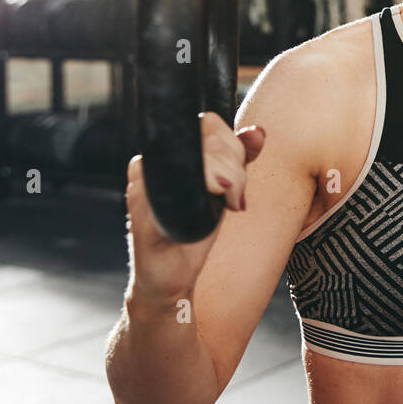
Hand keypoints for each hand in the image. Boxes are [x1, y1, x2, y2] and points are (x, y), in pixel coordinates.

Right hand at [125, 113, 266, 303]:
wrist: (168, 279)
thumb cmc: (191, 233)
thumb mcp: (222, 190)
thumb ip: (237, 159)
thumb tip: (258, 132)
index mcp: (166, 155)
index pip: (207, 124)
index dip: (232, 146)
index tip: (236, 179)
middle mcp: (149, 163)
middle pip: (208, 137)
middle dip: (235, 165)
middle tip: (235, 197)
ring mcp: (144, 183)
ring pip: (202, 155)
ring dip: (230, 177)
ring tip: (231, 203)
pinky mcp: (146, 207)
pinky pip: (185, 180)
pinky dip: (211, 182)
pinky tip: (221, 195)